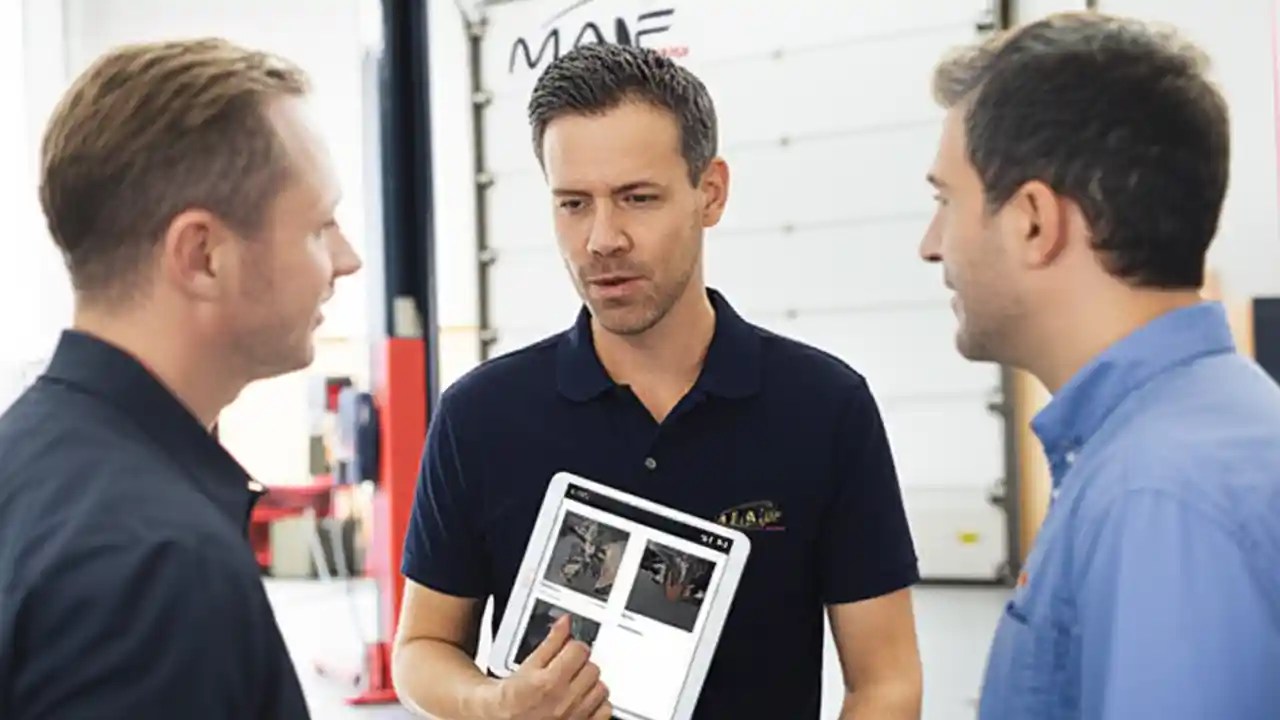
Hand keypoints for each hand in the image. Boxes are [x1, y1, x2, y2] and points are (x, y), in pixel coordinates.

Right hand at [495, 614, 611, 719]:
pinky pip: (605, 710)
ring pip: (602, 688)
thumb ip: (550, 641)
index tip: (569, 649)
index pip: (580, 650)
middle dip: (582, 664)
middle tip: (569, 667)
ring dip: (591, 683)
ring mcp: (575, 716)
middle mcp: (564, 701)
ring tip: (575, 683)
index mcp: (549, 681)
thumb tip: (565, 621)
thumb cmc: (512, 698)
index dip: (574, 646)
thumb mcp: (527, 664)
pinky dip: (598, 704)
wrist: (504, 719)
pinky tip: (584, 700)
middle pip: (593, 668)